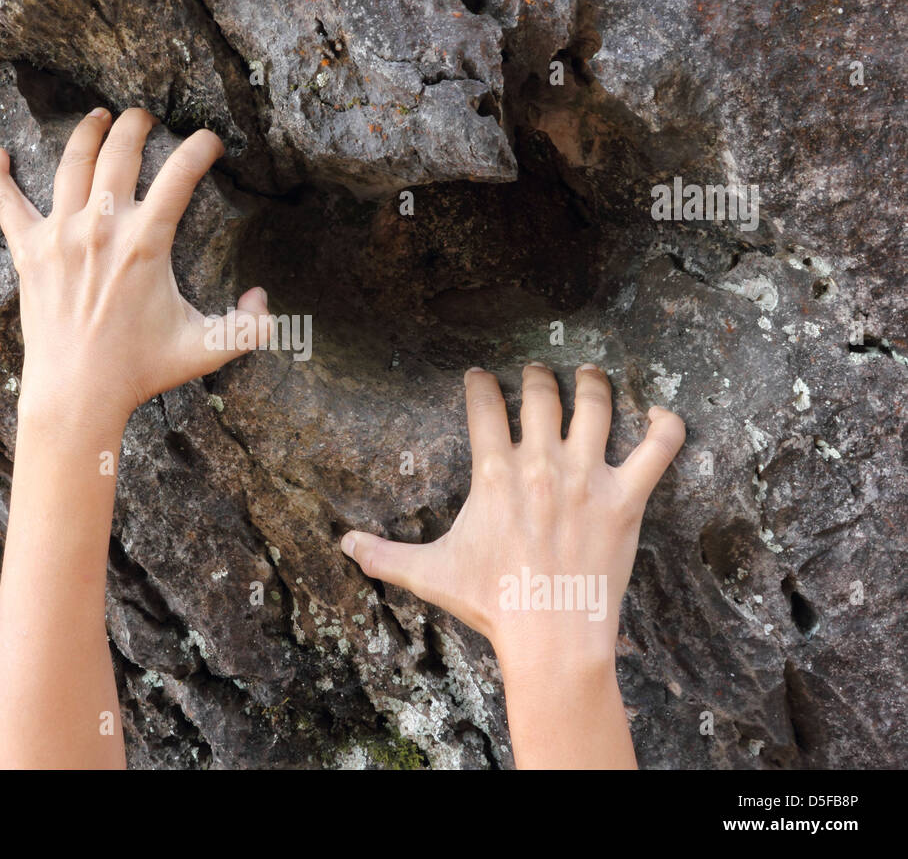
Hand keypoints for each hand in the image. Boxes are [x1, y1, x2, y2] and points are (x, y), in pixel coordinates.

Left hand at [0, 107, 269, 428]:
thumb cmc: (141, 372)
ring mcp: (60, 235)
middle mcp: (101, 228)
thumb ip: (250, 327)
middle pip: (120, 152)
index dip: (200, 149)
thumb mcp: (206, 350)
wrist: (76, 396)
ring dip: (87, 132)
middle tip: (145, 117)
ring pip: (72, 163)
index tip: (210, 142)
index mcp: (146, 244)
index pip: (180, 175)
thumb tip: (262, 298)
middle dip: (137, 125)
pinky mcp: (28, 252)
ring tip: (99, 116)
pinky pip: (7, 203)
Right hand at [340, 363, 684, 673]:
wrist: (549, 636)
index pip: (485, 406)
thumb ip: (384, 554)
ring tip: (590, 376)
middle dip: (538, 376)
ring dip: (593, 383)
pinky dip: (667, 426)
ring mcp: (589, 477)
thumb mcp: (429, 573)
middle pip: (542, 393)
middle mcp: (542, 463)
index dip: (480, 383)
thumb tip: (343, 545)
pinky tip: (663, 416)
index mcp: (495, 472)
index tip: (480, 377)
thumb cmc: (490, 603)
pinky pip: (658, 449)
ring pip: (597, 405)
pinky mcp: (627, 500)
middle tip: (538, 374)